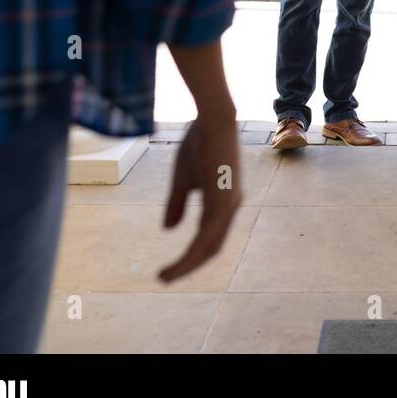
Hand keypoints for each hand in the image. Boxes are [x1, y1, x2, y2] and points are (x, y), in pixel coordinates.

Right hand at [159, 106, 242, 282]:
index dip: (192, 254)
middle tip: (165, 278)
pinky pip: (206, 237)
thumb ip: (178, 204)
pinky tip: (177, 263)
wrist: (212, 120)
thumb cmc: (199, 143)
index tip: (171, 266)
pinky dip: (191, 254)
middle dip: (189, 265)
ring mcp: (229, 204)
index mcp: (223, 201)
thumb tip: (169, 229)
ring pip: (209, 246)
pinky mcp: (224, 201)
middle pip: (212, 246)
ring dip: (187, 265)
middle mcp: (231, 206)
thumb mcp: (183, 178)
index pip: (210, 236)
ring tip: (165, 277)